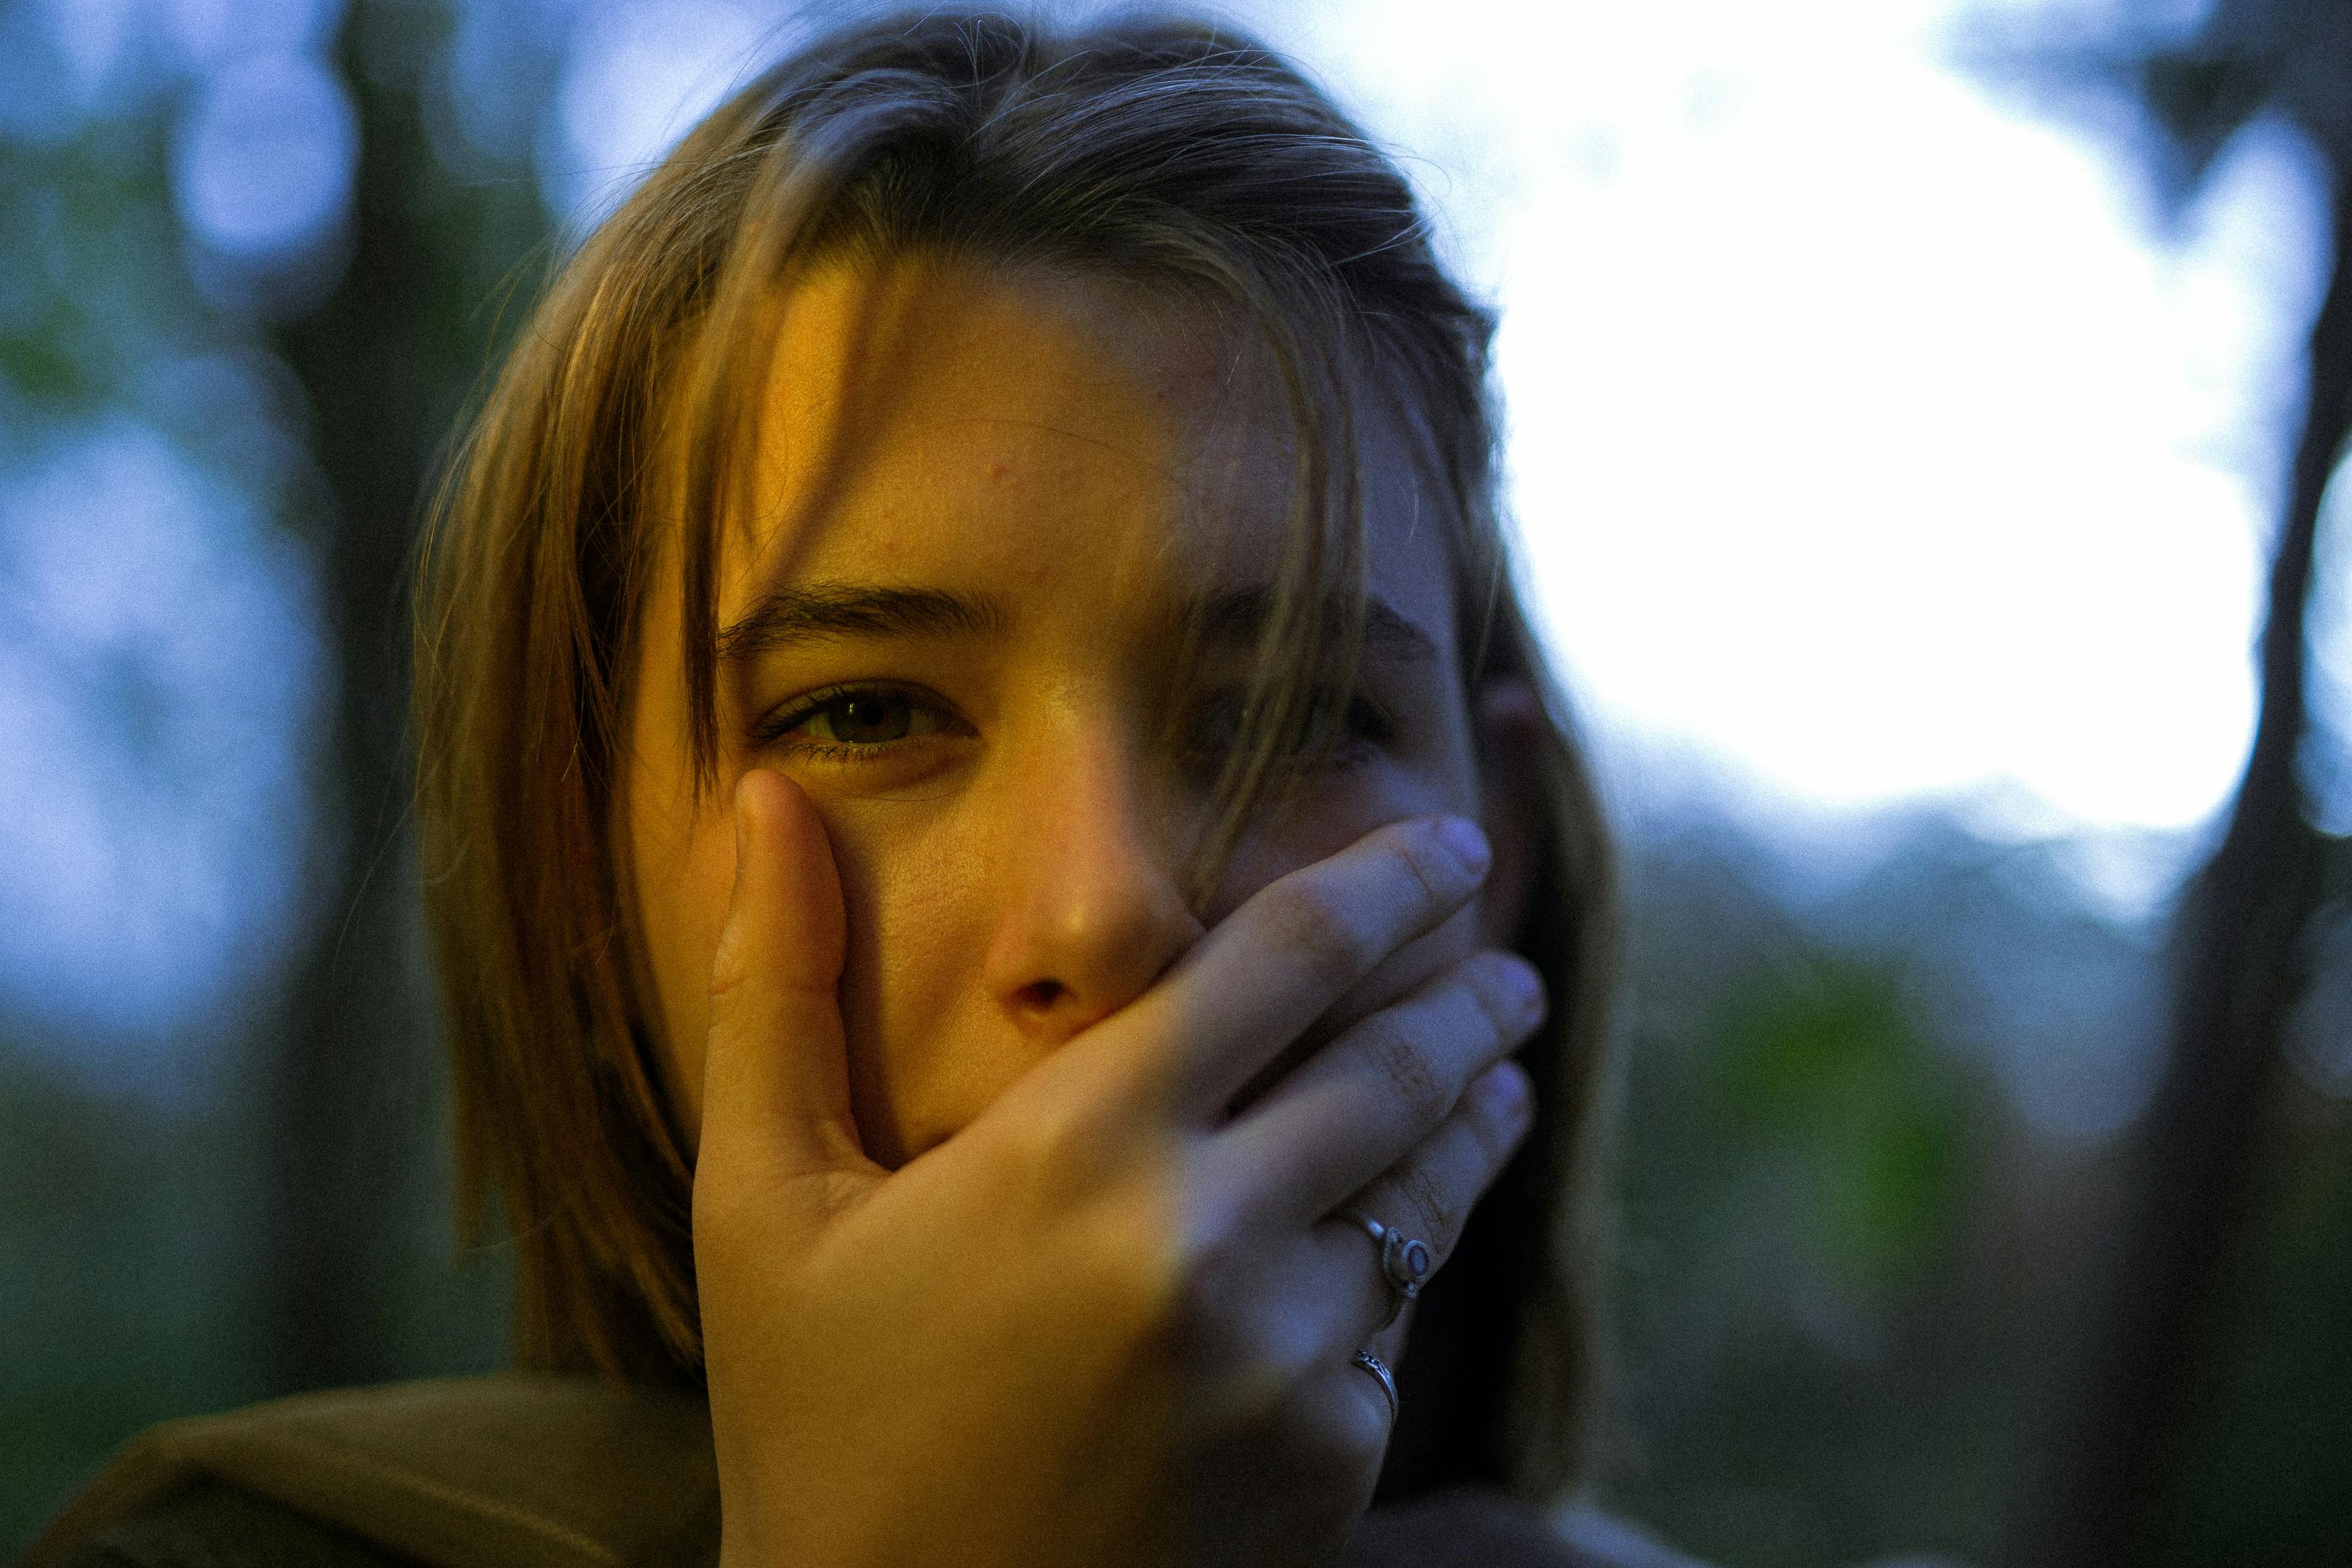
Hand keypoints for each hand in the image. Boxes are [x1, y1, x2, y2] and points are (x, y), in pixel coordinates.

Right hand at [697, 769, 1544, 1567]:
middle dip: (1470, 1004)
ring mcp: (1289, 1364)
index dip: (1391, 884)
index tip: (1456, 845)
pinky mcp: (1330, 1465)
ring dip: (1477, 1121)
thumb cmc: (814, 1425)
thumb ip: (779, 991)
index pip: (1289, 959)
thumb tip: (763, 796)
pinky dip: (1406, 1261)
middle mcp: (1210, 1242)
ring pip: (1424, 1196)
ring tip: (1508, 1075)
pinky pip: (1394, 1326)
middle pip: (1397, 1069)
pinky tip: (1405, 1237)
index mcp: (1078, 1150)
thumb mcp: (761, 1205)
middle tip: (1512, 972)